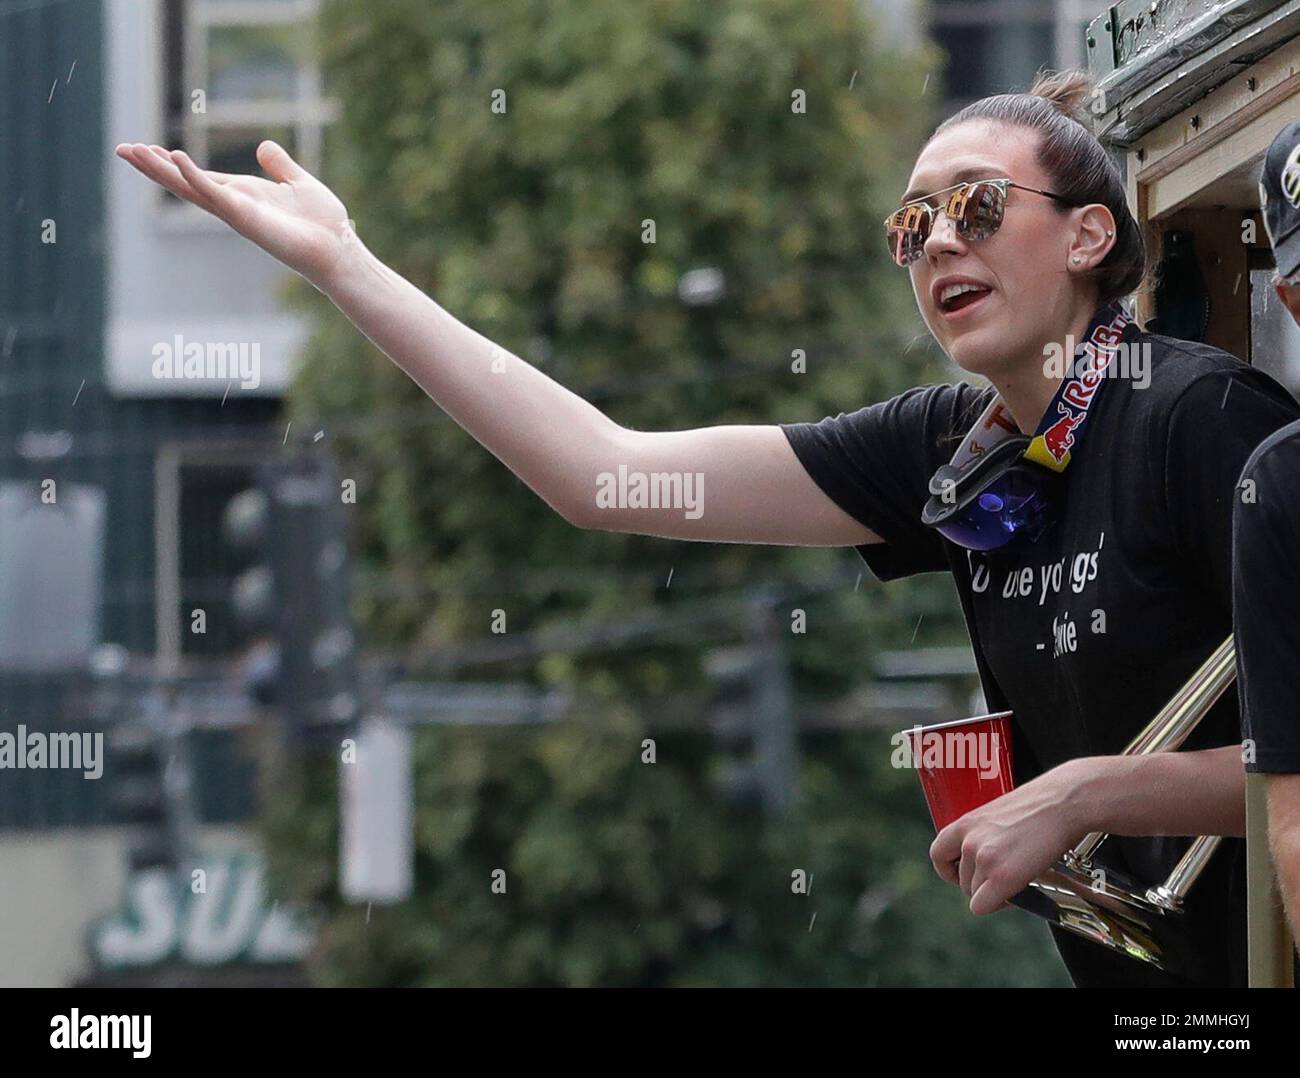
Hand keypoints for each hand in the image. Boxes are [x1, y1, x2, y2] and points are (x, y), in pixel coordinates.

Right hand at [114, 140, 354, 289]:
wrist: (338, 248)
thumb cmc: (323, 223)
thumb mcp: (299, 183)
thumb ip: (280, 166)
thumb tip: (264, 147)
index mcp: (243, 194)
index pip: (198, 177)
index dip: (172, 163)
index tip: (145, 149)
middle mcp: (234, 204)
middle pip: (184, 182)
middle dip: (153, 167)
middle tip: (121, 149)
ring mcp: (236, 212)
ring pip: (189, 188)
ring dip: (161, 170)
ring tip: (133, 151)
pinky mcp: (245, 217)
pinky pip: (214, 194)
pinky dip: (195, 176)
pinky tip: (175, 158)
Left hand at [929, 758, 1095, 914]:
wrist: (1065, 802)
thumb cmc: (1040, 805)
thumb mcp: (997, 815)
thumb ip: (982, 835)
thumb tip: (981, 860)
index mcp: (965, 823)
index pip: (938, 855)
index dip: (951, 870)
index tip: (967, 874)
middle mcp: (968, 841)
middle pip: (960, 881)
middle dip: (981, 885)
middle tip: (1005, 878)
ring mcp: (983, 859)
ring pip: (974, 895)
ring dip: (994, 893)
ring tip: (1017, 879)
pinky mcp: (1001, 876)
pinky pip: (982, 906)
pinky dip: (998, 905)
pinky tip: (1016, 893)